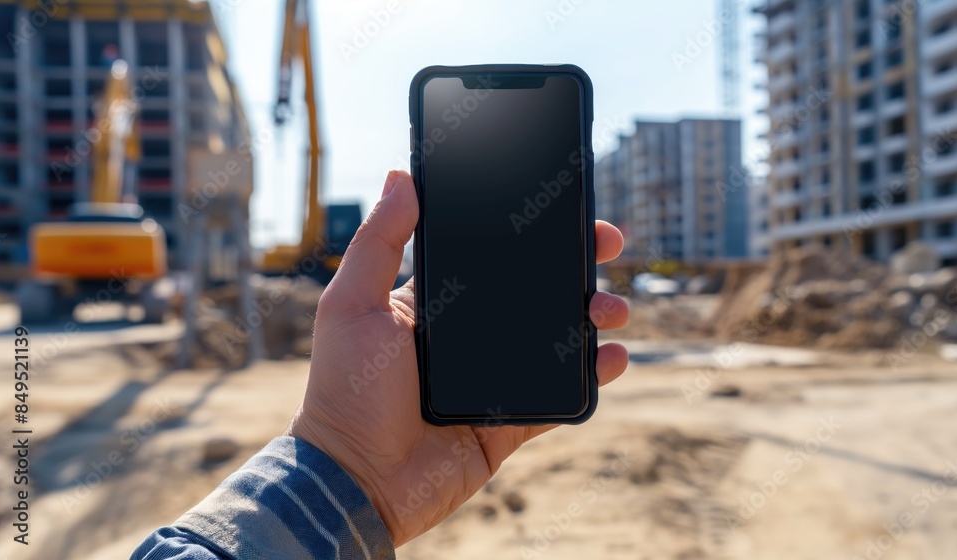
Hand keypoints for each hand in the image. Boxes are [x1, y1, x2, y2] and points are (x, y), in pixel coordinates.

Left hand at [287, 170, 629, 545]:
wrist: (357, 481)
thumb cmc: (344, 391)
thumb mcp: (351, 306)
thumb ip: (377, 243)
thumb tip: (400, 176)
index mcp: (436, 303)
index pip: (492, 256)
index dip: (529, 232)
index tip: (563, 206)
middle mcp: (471, 335)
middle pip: (536, 291)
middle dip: (577, 266)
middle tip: (607, 245)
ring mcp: (495, 377)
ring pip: (558, 337)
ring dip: (593, 317)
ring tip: (610, 308)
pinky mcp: (512, 420)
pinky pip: (562, 394)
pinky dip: (593, 375)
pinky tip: (612, 357)